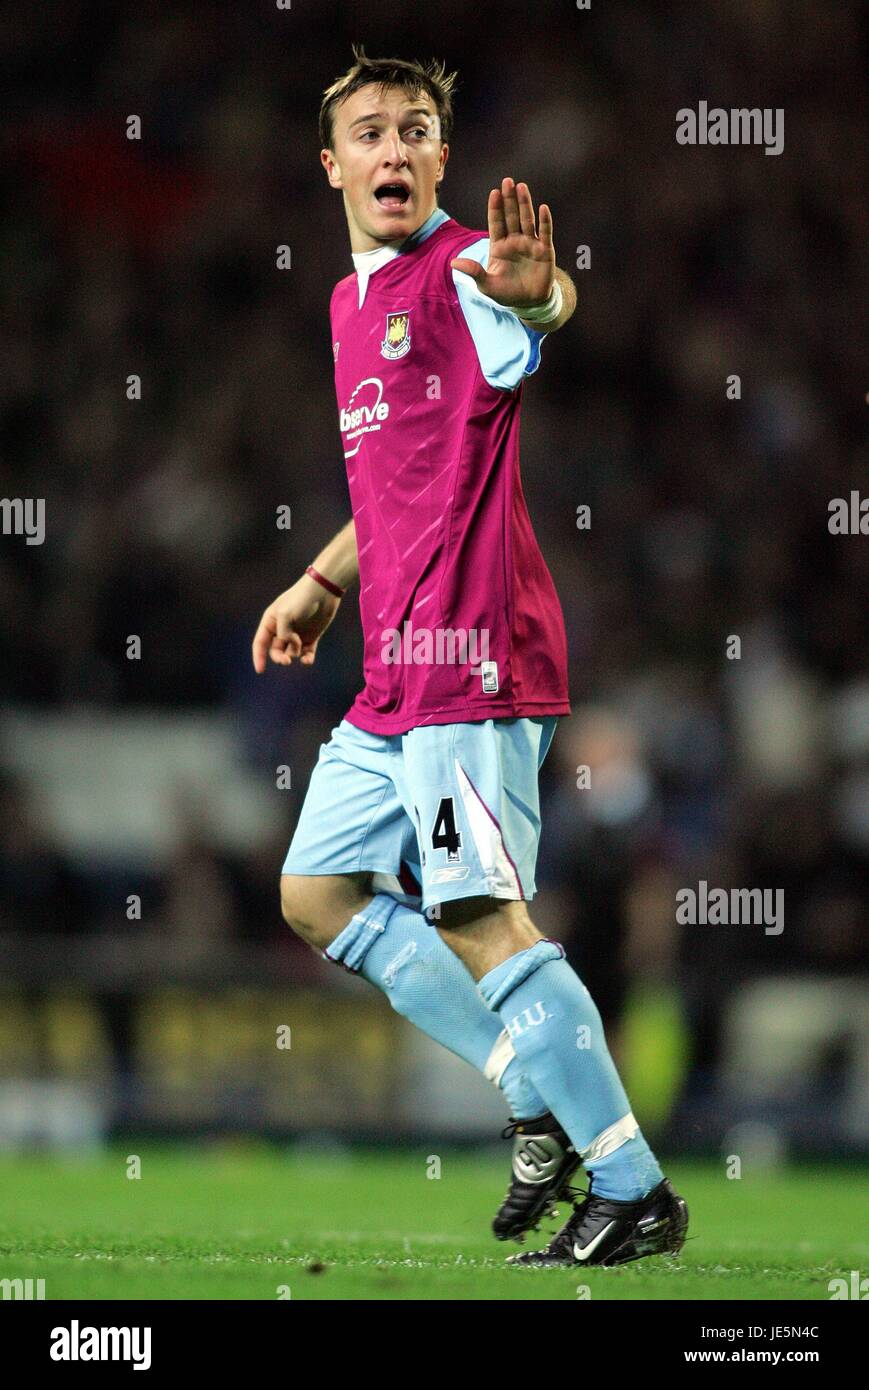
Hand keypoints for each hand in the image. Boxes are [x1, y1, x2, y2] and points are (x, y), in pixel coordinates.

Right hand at [252, 574, 340, 672]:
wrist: (324, 592)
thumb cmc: (302, 599)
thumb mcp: (285, 615)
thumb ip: (283, 634)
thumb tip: (290, 647)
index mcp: (271, 621)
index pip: (260, 642)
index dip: (258, 657)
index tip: (260, 671)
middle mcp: (282, 629)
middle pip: (275, 650)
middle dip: (279, 657)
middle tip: (286, 661)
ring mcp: (297, 634)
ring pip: (291, 653)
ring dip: (294, 654)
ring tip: (300, 645)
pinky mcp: (311, 637)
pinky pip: (306, 654)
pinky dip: (306, 659)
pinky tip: (307, 660)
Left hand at [450, 177, 554, 308]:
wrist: (528, 304)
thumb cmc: (506, 293)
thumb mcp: (486, 285)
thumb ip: (474, 271)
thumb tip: (453, 263)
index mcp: (499, 246)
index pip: (496, 223)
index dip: (495, 208)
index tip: (494, 193)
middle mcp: (514, 241)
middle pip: (512, 216)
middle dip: (509, 199)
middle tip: (507, 181)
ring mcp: (530, 244)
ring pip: (527, 220)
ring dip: (525, 204)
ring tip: (522, 187)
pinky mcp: (545, 250)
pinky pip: (545, 233)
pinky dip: (545, 221)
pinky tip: (543, 208)